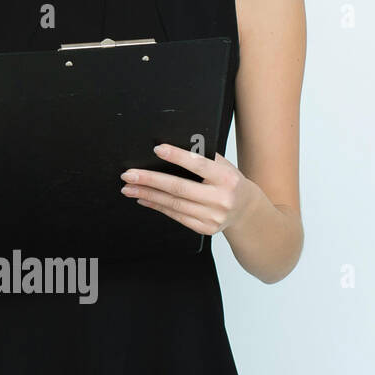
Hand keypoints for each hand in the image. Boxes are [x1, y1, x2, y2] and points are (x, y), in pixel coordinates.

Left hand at [119, 143, 259, 235]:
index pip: (198, 164)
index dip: (177, 156)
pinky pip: (175, 216)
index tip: (157, 149)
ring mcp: (213, 216)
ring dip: (147, 194)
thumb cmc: (229, 183)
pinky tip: (143, 198)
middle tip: (129, 175)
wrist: (245, 211)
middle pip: (179, 188)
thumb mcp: (223, 166)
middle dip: (150, 180)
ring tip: (129, 187)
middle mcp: (221, 199)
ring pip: (173, 204)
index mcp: (226, 178)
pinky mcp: (205, 228)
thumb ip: (203, 156)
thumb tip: (172, 146)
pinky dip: (156, 206)